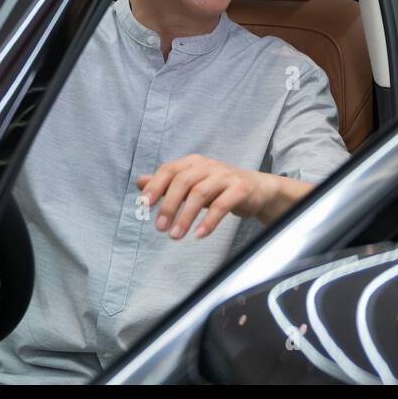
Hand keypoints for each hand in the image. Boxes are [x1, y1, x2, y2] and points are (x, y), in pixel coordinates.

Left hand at [136, 154, 278, 239]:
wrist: (258, 189)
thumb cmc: (220, 187)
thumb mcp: (192, 183)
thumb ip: (167, 183)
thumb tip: (139, 182)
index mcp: (194, 162)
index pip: (169, 169)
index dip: (154, 186)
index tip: (143, 206)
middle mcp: (208, 165)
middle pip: (183, 182)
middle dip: (168, 205)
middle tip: (160, 227)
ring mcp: (225, 176)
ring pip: (200, 193)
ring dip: (185, 217)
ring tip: (175, 236)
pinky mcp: (240, 188)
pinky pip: (222, 205)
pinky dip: (209, 221)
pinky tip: (199, 234)